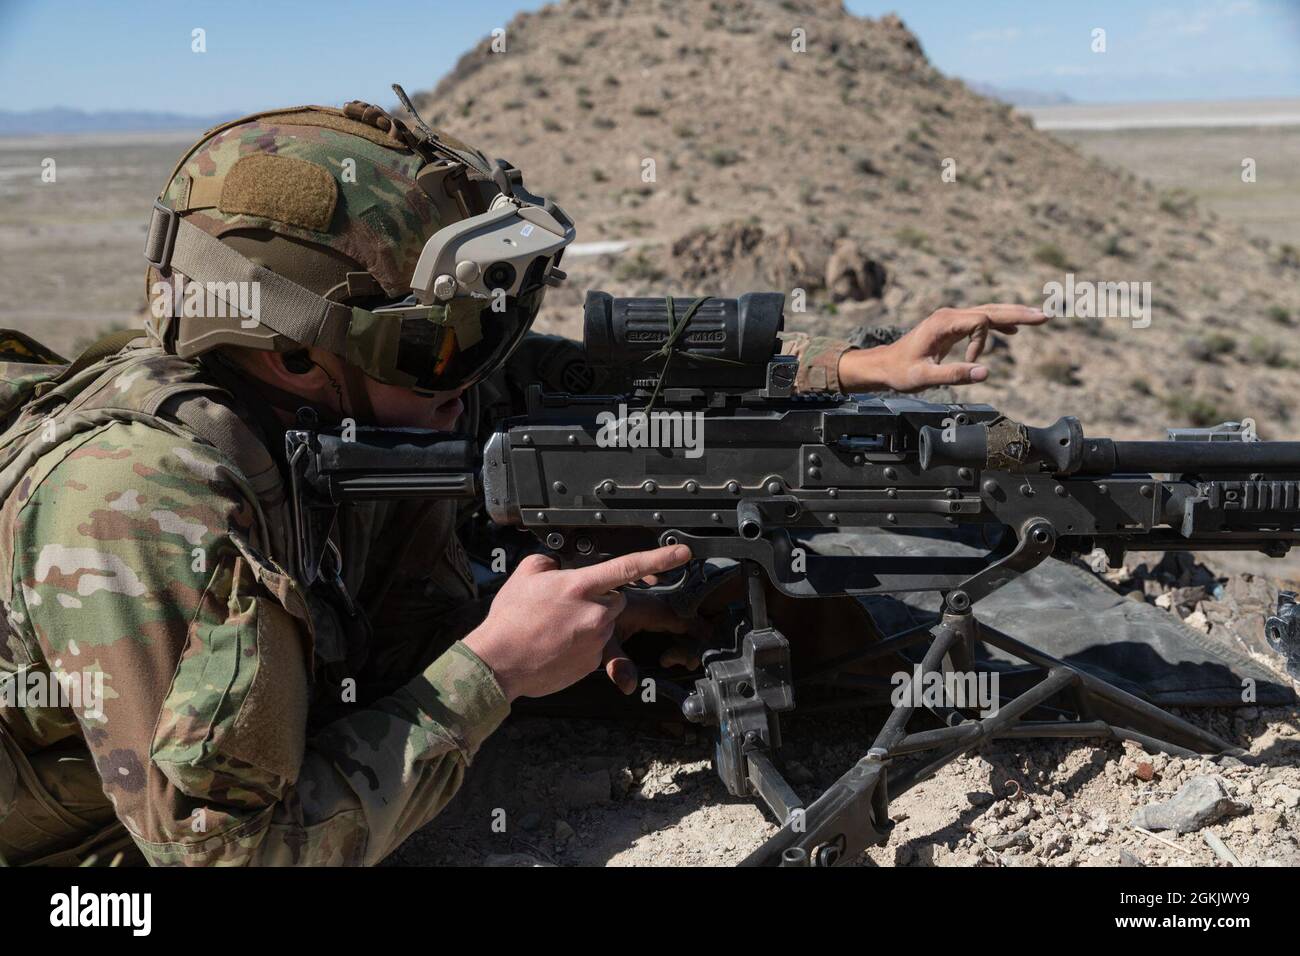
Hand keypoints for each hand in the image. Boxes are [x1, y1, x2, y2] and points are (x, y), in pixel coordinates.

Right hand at [463, 544, 691, 701]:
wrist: (499, 663)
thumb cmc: (509, 621)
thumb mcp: (525, 576)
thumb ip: (549, 563)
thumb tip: (558, 565)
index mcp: (580, 587)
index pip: (627, 567)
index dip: (659, 559)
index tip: (682, 554)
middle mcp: (594, 613)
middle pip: (616, 599)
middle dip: (599, 599)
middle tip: (568, 606)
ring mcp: (596, 640)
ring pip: (606, 624)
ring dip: (589, 622)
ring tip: (557, 627)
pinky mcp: (592, 663)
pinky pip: (597, 647)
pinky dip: (581, 644)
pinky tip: (557, 644)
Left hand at [838, 304, 1045, 392]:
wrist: (883, 365)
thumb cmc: (900, 372)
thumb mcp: (924, 377)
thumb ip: (954, 375)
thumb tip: (985, 372)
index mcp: (943, 322)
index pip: (980, 320)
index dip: (984, 342)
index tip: (972, 362)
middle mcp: (949, 315)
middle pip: (990, 309)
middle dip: (1017, 313)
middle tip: (1044, 316)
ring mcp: (950, 318)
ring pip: (987, 312)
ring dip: (1012, 316)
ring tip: (1038, 318)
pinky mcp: (951, 326)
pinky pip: (979, 321)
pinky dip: (997, 326)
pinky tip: (1013, 332)